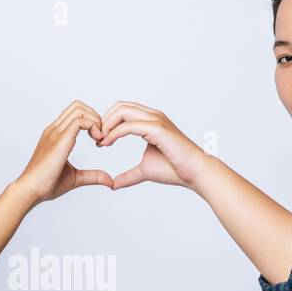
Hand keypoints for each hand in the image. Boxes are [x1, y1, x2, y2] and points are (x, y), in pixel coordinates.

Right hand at [15, 100, 112, 204]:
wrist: (30, 190)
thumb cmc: (46, 185)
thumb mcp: (75, 178)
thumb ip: (92, 176)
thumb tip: (109, 181)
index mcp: (55, 135)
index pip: (75, 113)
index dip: (91, 121)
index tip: (99, 139)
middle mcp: (54, 130)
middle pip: (78, 106)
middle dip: (95, 117)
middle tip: (101, 137)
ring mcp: (56, 133)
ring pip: (79, 110)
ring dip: (95, 120)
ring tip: (100, 139)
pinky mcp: (60, 140)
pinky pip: (80, 121)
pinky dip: (94, 126)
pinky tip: (98, 142)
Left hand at [97, 101, 211, 189]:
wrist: (194, 173)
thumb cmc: (175, 169)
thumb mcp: (144, 171)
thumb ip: (128, 175)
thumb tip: (113, 184)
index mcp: (150, 121)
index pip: (123, 111)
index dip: (107, 123)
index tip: (99, 141)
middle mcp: (153, 116)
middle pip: (120, 106)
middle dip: (104, 120)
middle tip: (97, 140)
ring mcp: (155, 120)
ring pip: (122, 110)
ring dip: (107, 124)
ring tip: (100, 141)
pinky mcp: (157, 129)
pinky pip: (128, 125)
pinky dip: (114, 133)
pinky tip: (107, 143)